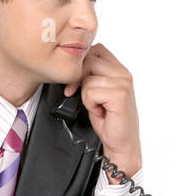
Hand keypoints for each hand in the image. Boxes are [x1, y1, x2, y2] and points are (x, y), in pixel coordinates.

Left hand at [64, 43, 140, 180]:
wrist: (121, 145)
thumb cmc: (109, 121)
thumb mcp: (97, 94)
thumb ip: (90, 76)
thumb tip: (71, 67)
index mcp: (120, 70)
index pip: (95, 50)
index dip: (80, 64)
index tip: (74, 82)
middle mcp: (124, 73)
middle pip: (89, 60)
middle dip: (77, 78)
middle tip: (74, 94)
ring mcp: (123, 83)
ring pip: (87, 77)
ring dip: (85, 95)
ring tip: (96, 107)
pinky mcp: (120, 94)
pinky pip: (90, 91)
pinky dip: (90, 104)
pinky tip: (100, 112)